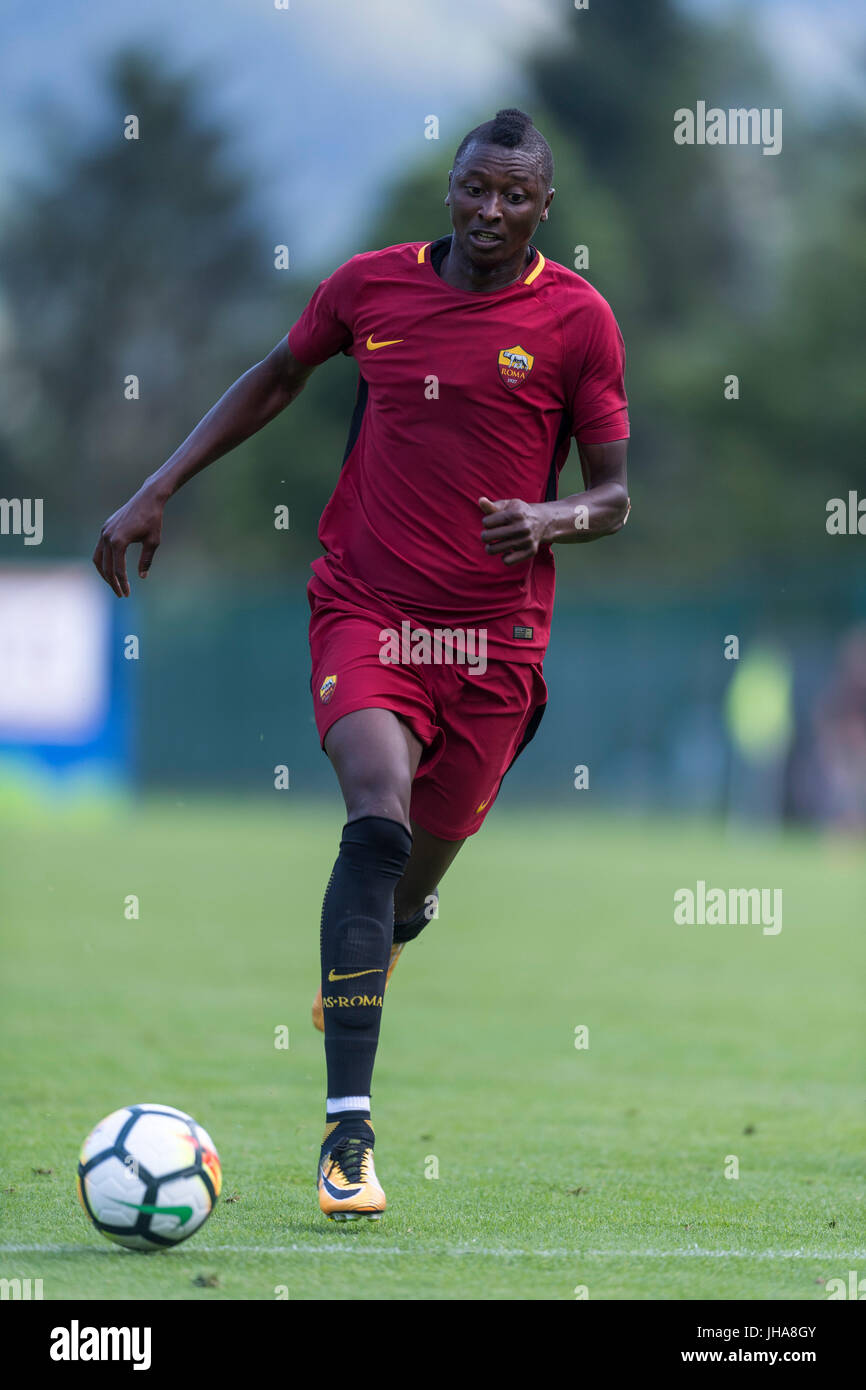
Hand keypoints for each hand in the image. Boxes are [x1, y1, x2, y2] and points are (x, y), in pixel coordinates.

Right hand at [93, 482, 165, 596]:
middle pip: (106, 567)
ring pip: (98, 559)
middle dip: (112, 582)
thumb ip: (146, 560)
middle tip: (121, 594)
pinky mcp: (105, 528)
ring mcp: (104, 532)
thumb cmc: (153, 520)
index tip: (127, 594)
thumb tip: (142, 577)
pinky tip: (111, 568)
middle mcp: (107, 536)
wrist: (147, 498)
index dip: (123, 584)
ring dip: (104, 573)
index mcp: (119, 541)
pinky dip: (103, 561)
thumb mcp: (153, 542)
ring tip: (114, 584)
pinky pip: (99, 549)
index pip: (118, 569)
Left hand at [478, 496, 547, 565]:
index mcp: (515, 513)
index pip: (486, 522)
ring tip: (494, 544)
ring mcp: (527, 540)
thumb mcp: (508, 505)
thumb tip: (481, 500)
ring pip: (494, 550)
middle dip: (485, 536)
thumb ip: (493, 506)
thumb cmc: (519, 512)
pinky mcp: (530, 552)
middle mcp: (522, 527)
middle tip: (490, 535)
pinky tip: (506, 551)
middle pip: (487, 537)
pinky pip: (507, 561)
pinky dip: (504, 557)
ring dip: (491, 548)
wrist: (542, 521)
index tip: (492, 522)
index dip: (486, 522)